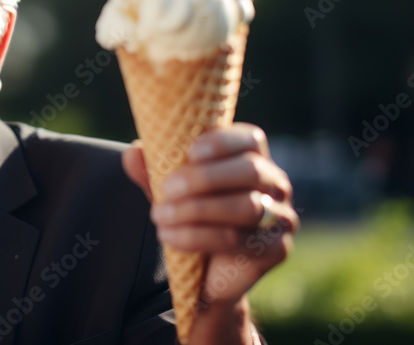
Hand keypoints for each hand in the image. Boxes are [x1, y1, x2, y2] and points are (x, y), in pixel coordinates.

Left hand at [122, 124, 297, 342]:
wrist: (205, 274)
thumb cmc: (191, 217)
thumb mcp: (168, 191)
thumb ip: (152, 170)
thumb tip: (133, 152)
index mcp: (252, 158)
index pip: (250, 139)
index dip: (222, 143)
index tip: (190, 153)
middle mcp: (274, 183)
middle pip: (250, 170)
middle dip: (204, 178)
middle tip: (167, 189)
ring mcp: (280, 216)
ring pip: (246, 206)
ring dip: (196, 210)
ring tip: (160, 216)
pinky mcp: (277, 248)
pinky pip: (237, 239)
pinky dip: (197, 236)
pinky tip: (170, 237)